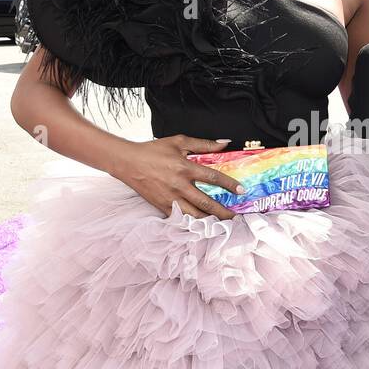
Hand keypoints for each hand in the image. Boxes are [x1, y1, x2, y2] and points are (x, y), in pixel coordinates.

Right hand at [113, 135, 244, 220]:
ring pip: (194, 215)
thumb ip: (204, 144)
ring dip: (210, 221)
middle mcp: (179, 186)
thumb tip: (225, 142)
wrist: (128, 163)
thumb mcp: (179, 141)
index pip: (213, 178)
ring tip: (222, 225)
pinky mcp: (162, 207)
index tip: (241, 190)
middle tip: (236, 218)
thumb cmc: (153, 151)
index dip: (229, 184)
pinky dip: (193, 224)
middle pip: (206, 203)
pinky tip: (202, 226)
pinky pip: (181, 219)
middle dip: (223, 212)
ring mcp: (170, 199)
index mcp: (184, 168)